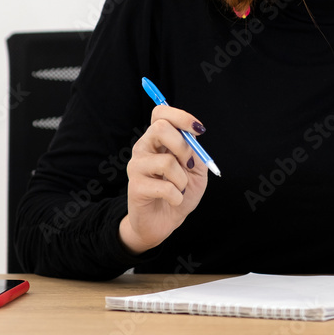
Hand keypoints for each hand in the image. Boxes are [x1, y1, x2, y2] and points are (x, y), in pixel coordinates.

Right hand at [119, 105, 209, 254]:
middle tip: (189, 164)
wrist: (165, 221)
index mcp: (158, 139)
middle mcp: (144, 147)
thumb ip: (195, 151)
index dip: (181, 116)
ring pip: (166, 161)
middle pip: (160, 127)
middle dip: (183, 147)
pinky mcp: (135, 186)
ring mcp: (137, 166)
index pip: (160, 112)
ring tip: (180, 188)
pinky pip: (165, 187)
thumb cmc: (180, 192)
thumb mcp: (196, 170)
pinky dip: (177, 196)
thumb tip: (193, 136)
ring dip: (182, 179)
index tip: (198, 129)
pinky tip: (174, 200)